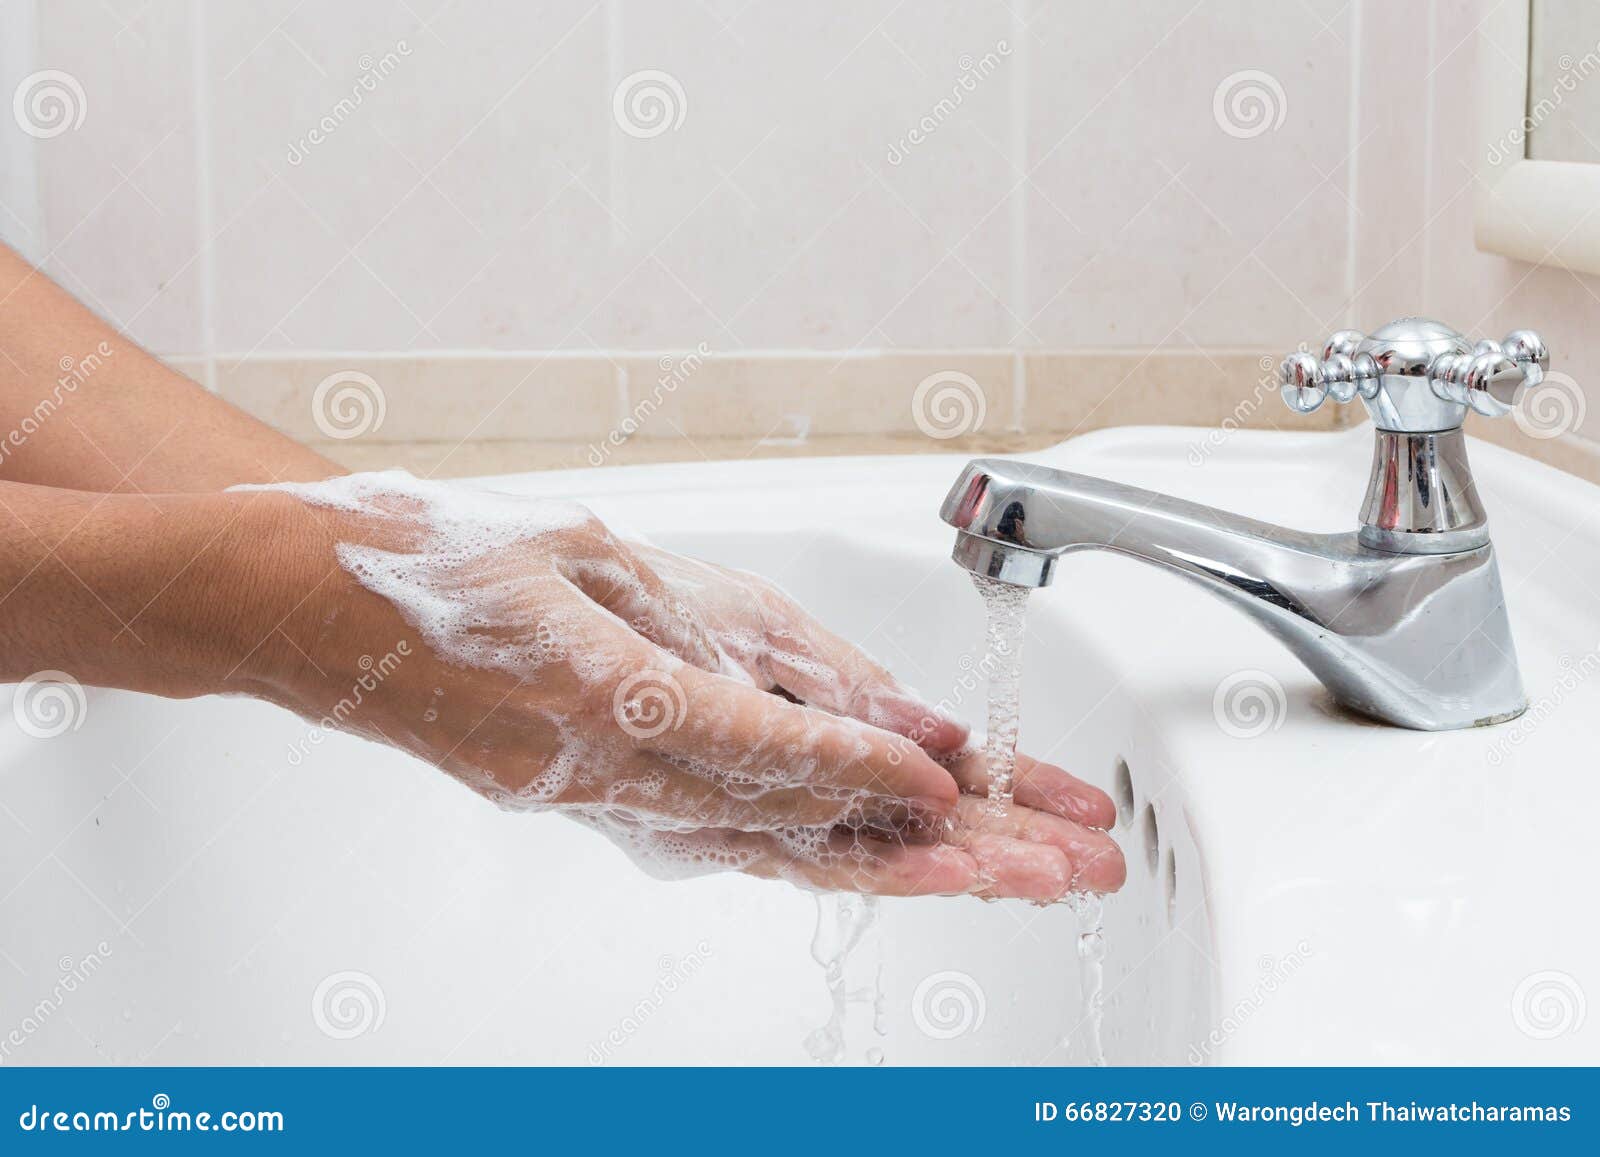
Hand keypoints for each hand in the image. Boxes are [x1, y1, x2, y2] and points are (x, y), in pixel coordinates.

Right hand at [239, 472, 1124, 899]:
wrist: (327, 614)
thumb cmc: (455, 567)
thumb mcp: (611, 558)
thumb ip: (750, 640)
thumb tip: (886, 706)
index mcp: (602, 698)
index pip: (771, 751)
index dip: (878, 771)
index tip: (975, 789)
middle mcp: (615, 776)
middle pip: (810, 834)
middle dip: (956, 855)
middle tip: (1070, 869)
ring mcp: (613, 807)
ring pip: (791, 856)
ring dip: (919, 865)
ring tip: (1030, 874)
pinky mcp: (613, 810)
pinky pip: (743, 842)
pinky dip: (835, 851)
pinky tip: (912, 859)